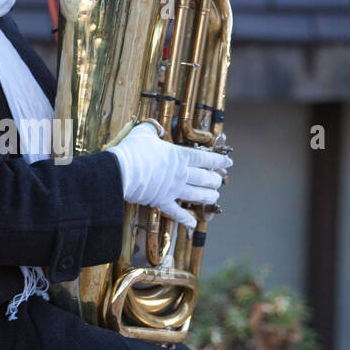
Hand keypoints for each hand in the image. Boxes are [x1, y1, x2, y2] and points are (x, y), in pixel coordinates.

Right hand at [106, 122, 231, 229]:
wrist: (120, 170)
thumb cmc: (133, 150)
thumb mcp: (144, 132)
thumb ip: (153, 129)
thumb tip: (154, 126)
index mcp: (179, 156)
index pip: (205, 159)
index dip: (219, 161)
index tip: (228, 163)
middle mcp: (180, 174)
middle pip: (204, 178)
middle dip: (215, 180)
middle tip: (219, 181)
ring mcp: (172, 189)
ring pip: (196, 195)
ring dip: (208, 196)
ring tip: (215, 197)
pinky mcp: (161, 202)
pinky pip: (177, 213)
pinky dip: (185, 219)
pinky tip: (193, 223)